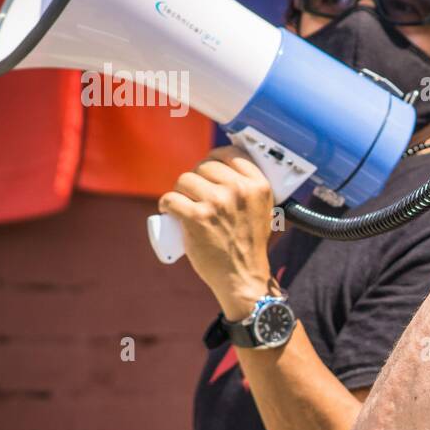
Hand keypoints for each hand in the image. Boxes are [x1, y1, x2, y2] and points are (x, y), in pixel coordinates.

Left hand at [157, 145, 275, 317]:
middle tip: (195, 195)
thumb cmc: (249, 245)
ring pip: (184, 180)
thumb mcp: (264, 210)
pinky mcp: (196, 217)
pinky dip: (166, 205)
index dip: (215, 158)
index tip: (208, 169)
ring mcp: (217, 203)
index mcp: (258, 186)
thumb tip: (225, 169)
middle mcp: (239, 190)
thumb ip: (250, 190)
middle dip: (195, 178)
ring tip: (184, 205)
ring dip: (179, 191)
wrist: (242, 276)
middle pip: (204, 166)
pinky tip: (169, 211)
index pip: (231, 153)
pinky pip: (170, 198)